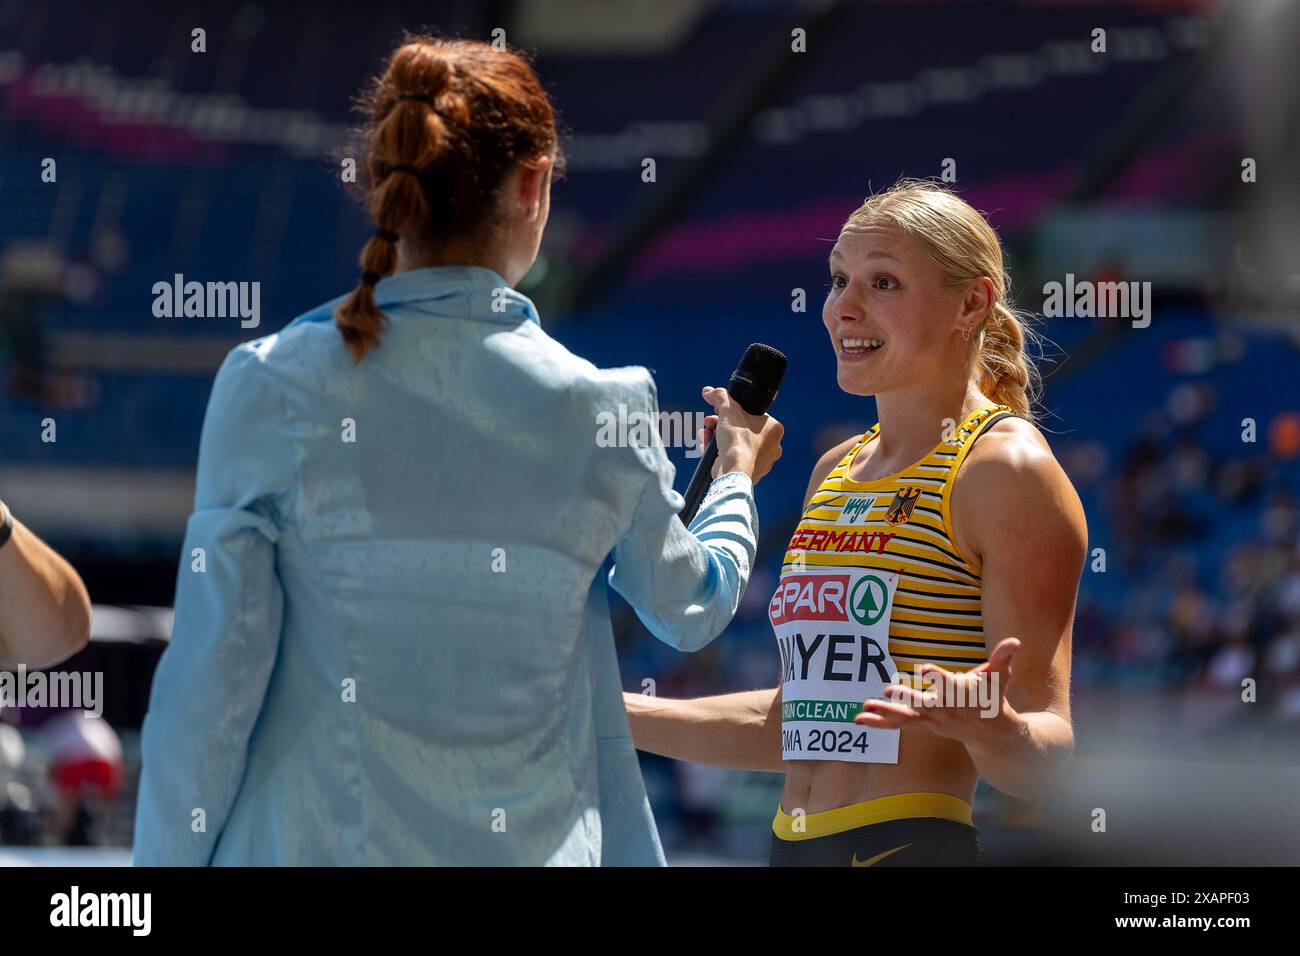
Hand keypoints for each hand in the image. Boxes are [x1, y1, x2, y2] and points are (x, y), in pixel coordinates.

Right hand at [698, 385, 782, 484]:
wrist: (733, 471)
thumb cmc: (737, 440)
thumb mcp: (728, 410)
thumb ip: (719, 397)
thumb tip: (708, 391)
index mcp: (774, 429)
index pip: (752, 414)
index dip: (734, 410)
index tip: (721, 410)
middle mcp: (771, 446)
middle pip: (741, 428)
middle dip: (720, 423)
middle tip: (709, 421)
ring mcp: (761, 461)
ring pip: (735, 443)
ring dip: (716, 436)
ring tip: (705, 433)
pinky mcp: (748, 472)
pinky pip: (732, 457)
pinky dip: (718, 451)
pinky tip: (706, 446)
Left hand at [853, 637, 1023, 747]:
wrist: (994, 736)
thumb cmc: (994, 698)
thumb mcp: (1000, 678)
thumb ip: (1003, 659)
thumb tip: (1016, 641)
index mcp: (963, 696)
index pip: (950, 686)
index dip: (938, 678)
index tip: (925, 669)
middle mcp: (946, 710)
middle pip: (924, 705)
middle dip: (906, 698)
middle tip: (888, 690)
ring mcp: (933, 721)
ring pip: (907, 718)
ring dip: (885, 713)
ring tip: (864, 707)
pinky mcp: (923, 725)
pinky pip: (899, 725)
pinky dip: (880, 722)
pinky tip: (859, 718)